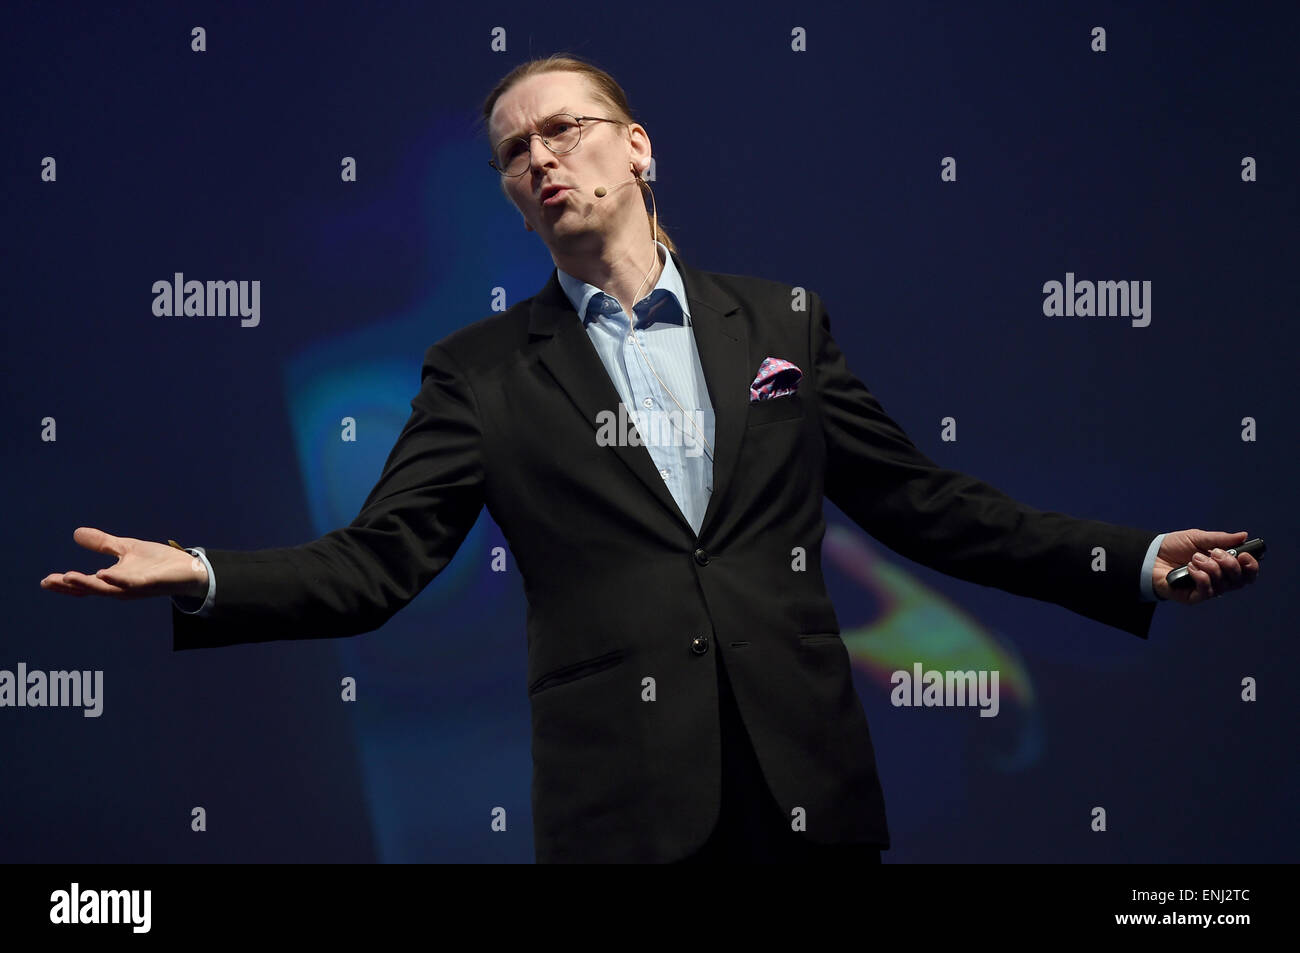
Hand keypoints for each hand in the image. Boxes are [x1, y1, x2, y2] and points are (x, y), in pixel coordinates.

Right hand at [41, 527, 207, 600]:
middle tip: (49, 582)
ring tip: (68, 577)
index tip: (45, 582)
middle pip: (92, 589)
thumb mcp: (125, 549)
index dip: (65, 585)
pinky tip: (103, 574)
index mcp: (114, 581)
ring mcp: (136, 587)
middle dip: (70, 586)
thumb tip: (76, 533)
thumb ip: (102, 543)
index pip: (86, 585)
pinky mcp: (151, 583)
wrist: (190, 569)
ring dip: (88, 584)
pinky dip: (117, 579)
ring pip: (108, 588)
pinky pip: (131, 583)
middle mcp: (121, 587)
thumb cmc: (158, 563)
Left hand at [1152, 529, 1258, 604]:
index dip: (1251, 566)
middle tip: (1215, 553)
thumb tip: (1243, 536)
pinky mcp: (1194, 597)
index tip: (1244, 555)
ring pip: (1224, 584)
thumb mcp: (1197, 538)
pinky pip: (1208, 591)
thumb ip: (1220, 539)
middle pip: (1240, 580)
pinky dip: (1202, 577)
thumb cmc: (1174, 547)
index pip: (1246, 572)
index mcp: (1223, 565)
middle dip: (1231, 565)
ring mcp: (1207, 589)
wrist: (1150, 555)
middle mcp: (1218, 579)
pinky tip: (1190, 568)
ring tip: (1194, 558)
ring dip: (1211, 568)